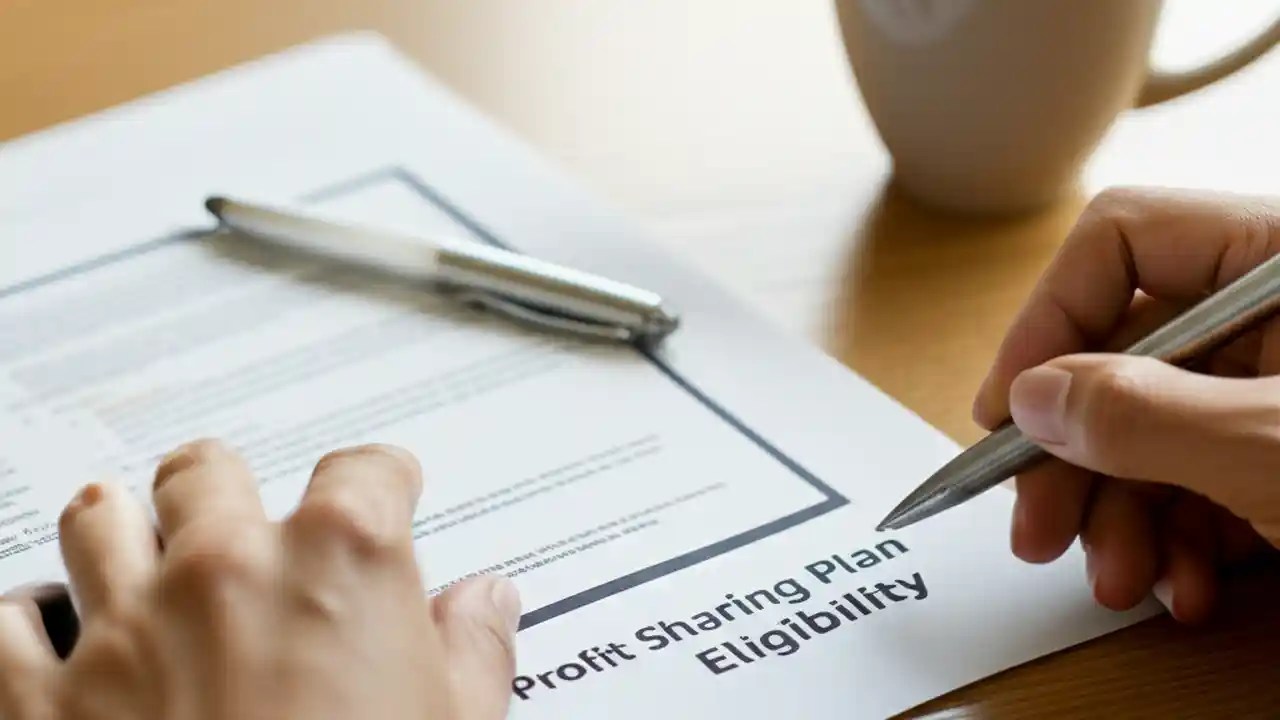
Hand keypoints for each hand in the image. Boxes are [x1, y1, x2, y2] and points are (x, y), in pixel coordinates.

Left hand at [0, 440, 519, 719]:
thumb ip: (474, 649)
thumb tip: (487, 605)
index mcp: (339, 561)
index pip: (365, 470)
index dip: (381, 478)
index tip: (384, 487)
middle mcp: (227, 570)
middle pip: (211, 473)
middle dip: (228, 488)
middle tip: (243, 518)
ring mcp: (126, 628)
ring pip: (100, 518)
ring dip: (124, 529)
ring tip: (142, 548)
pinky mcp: (39, 700)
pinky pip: (10, 623)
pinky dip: (29, 619)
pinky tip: (50, 627)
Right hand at [973, 187, 1279, 624]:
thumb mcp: (1271, 446)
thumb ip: (1143, 414)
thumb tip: (1030, 399)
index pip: (1122, 241)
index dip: (1048, 323)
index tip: (1007, 413)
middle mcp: (1275, 312)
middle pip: (1125, 356)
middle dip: (1075, 458)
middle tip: (1036, 531)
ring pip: (1154, 431)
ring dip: (1118, 518)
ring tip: (1119, 582)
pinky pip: (1204, 479)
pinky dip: (1180, 541)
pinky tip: (1184, 587)